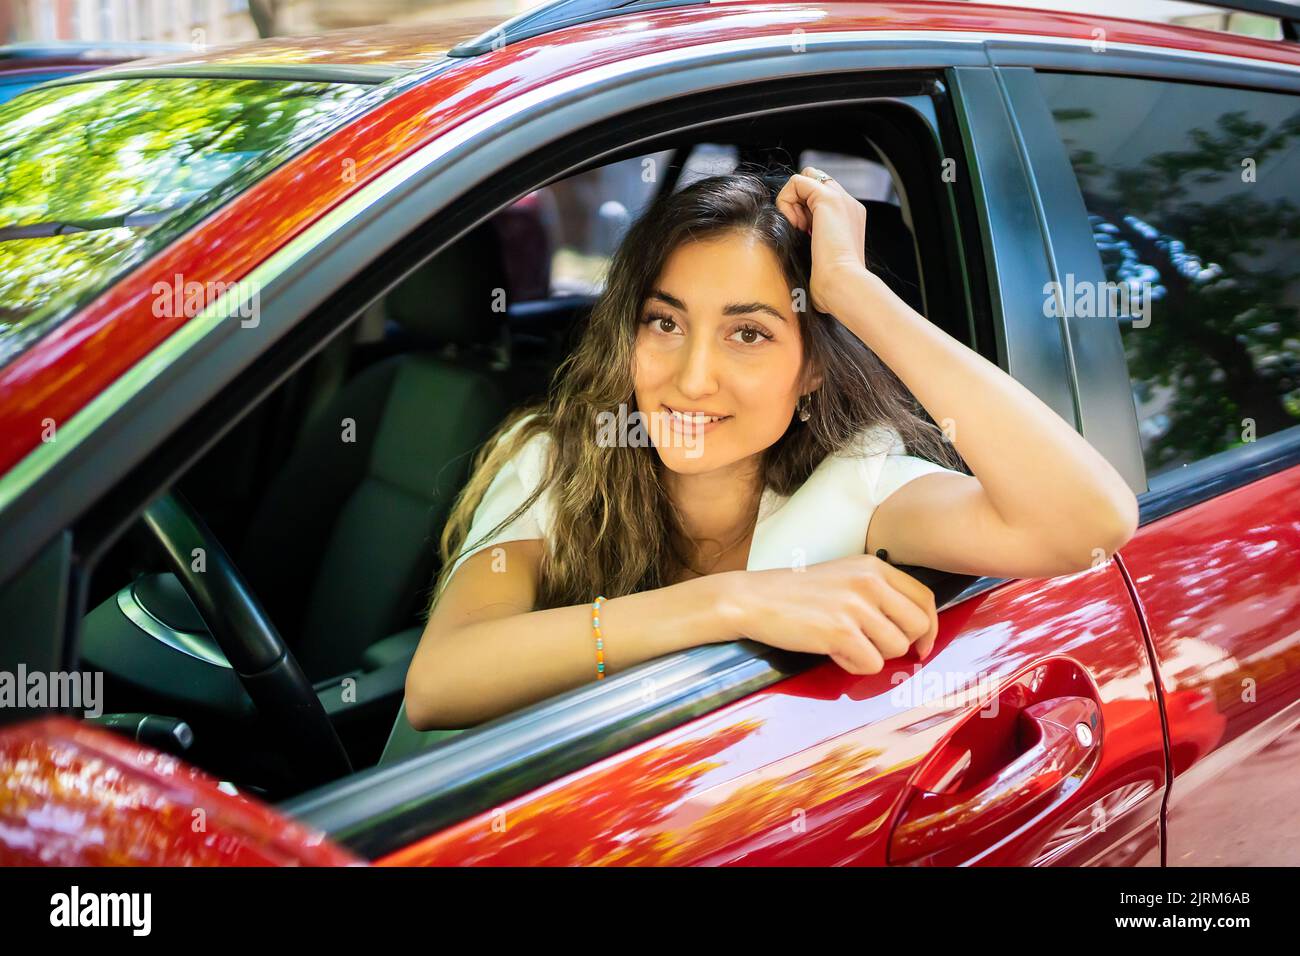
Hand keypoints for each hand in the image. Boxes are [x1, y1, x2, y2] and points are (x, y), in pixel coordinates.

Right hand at [727, 553, 938, 672]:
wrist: (754, 599)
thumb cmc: (796, 593)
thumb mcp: (844, 576)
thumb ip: (877, 592)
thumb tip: (913, 627)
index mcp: (873, 567)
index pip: (925, 599)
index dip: (929, 627)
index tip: (921, 643)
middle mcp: (869, 583)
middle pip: (918, 626)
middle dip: (902, 644)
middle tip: (877, 647)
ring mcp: (855, 607)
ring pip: (896, 648)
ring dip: (873, 654)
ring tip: (845, 645)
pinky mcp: (839, 632)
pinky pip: (870, 664)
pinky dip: (853, 665)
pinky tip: (833, 652)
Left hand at [774, 166, 869, 315]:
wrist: (844, 284)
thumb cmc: (831, 284)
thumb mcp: (821, 262)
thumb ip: (813, 245)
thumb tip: (794, 242)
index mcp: (850, 219)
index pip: (820, 198)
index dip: (803, 211)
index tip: (802, 236)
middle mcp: (849, 204)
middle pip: (813, 182)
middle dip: (798, 203)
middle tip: (798, 230)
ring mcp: (841, 199)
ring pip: (805, 178)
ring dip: (792, 201)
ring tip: (797, 228)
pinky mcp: (828, 198)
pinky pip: (796, 182)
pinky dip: (787, 201)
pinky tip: (795, 225)